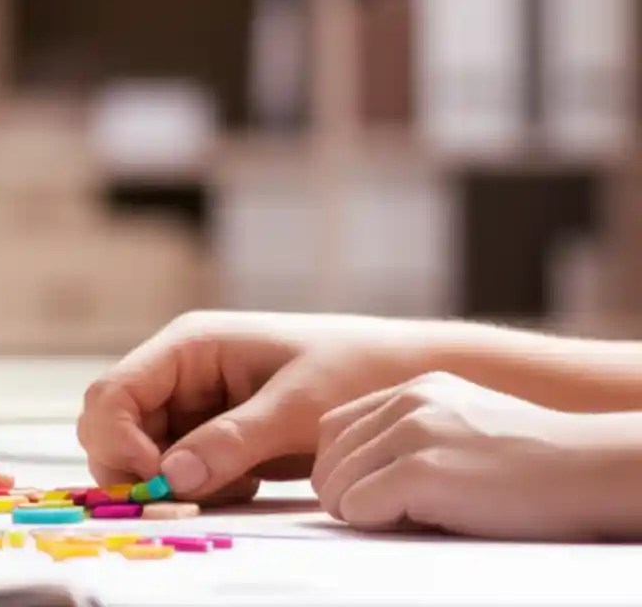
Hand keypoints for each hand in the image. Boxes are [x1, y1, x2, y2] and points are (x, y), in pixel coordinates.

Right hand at [77, 312, 466, 502]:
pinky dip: (197, 488)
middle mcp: (177, 372)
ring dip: (171, 482)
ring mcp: (190, 404)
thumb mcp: (296, 407)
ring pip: (140, 454)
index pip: (112, 393)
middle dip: (137, 468)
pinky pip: (176, 469)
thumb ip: (231, 441)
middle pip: (110, 426)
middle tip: (193, 494)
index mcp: (188, 345)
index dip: (119, 440)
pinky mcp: (209, 433)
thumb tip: (170, 478)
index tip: (160, 479)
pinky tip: (246, 483)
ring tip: (236, 484)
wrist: (400, 374)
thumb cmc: (353, 370)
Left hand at [312, 372, 622, 540]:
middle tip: (392, 515)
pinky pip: (357, 509)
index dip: (343, 469)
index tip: (371, 494)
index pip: (333, 428)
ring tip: (411, 517)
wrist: (590, 470)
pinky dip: (377, 526)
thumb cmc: (536, 466)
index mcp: (416, 390)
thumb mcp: (465, 426)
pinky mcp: (421, 471)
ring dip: (360, 513)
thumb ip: (412, 435)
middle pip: (326, 459)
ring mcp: (413, 434)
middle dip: (345, 496)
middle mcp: (407, 403)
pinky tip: (421, 522)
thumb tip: (355, 476)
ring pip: (333, 486)